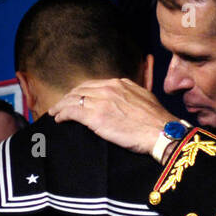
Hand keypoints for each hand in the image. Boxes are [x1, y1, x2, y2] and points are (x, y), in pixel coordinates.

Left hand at [50, 78, 174, 155]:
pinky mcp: (95, 116)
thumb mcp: (145, 97)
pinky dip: (63, 114)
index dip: (81, 91)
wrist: (160, 131)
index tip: (75, 98)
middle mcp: (109, 88)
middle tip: (60, 105)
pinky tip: (59, 119)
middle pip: (80, 90)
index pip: (93, 84)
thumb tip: (127, 98)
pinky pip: (72, 111)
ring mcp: (101, 101)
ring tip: (55, 112)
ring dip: (61, 106)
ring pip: (73, 99)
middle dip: (68, 97)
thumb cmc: (156, 121)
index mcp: (120, 84)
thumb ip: (131, 94)